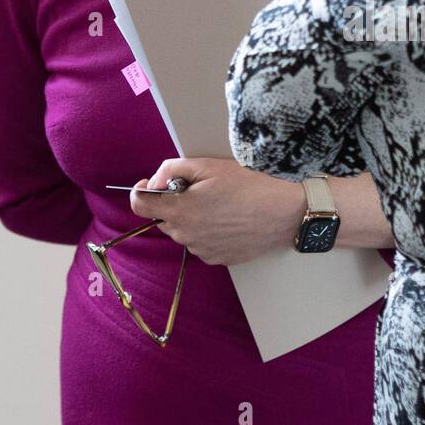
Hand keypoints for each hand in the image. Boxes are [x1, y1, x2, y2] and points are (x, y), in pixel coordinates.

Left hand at [129, 157, 303, 266]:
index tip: (153, 184)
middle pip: (165, 218)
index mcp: (179, 210)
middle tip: (201, 189)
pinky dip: (209, 231)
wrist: (285, 211)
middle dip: (174, 203)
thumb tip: (154, 182)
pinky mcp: (218, 258)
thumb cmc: (250, 184)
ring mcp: (202, 250)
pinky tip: (230, 219)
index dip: (141, 191)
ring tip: (221, 204)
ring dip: (193, 218)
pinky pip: (202, 243)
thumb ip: (172, 169)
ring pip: (185, 231)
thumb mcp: (208, 165)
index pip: (139, 205)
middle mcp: (186, 235)